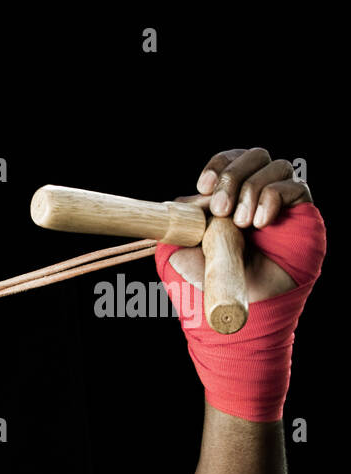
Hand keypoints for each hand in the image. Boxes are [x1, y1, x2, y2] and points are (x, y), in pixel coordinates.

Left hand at [166, 147, 313, 301]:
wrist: (236, 310)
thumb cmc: (207, 284)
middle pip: (255, 156)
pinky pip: (296, 187)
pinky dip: (273, 198)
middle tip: (221, 209)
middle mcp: (255, 197)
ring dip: (252, 190)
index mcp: (227, 199)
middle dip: (234, 176)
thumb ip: (181, 220)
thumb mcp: (179, 249)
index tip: (203, 187)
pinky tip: (260, 224)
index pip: (230, 161)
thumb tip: (186, 198)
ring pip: (277, 166)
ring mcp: (281, 205)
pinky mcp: (303, 215)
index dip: (219, 165)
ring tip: (241, 225)